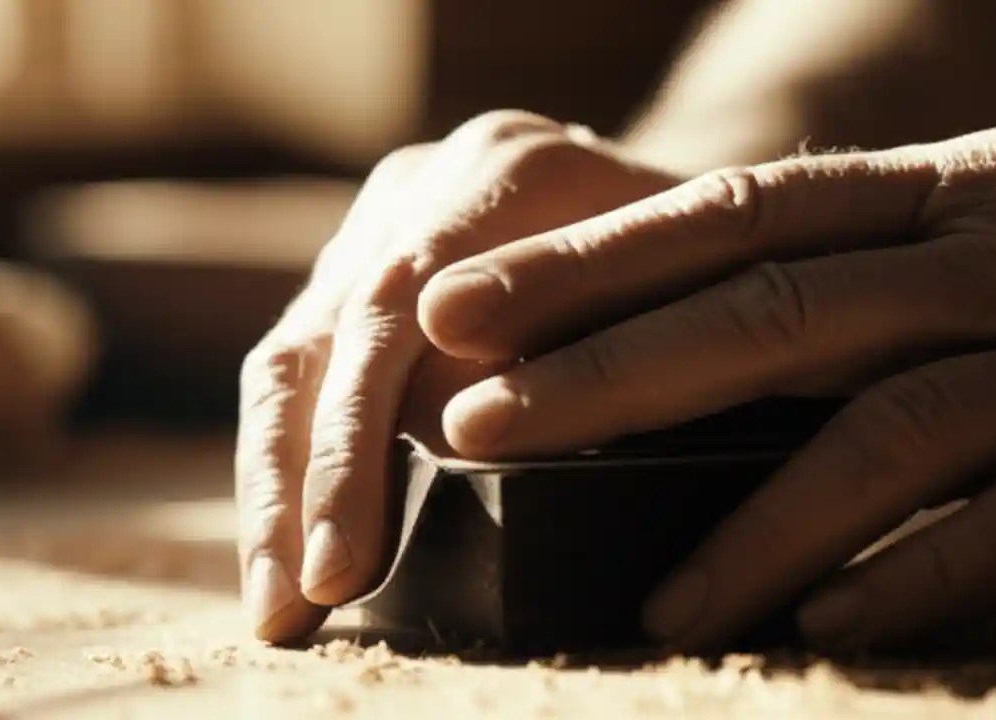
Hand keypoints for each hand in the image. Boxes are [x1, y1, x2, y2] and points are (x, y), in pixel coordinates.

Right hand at [235, 110, 678, 641]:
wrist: (689, 209)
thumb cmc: (719, 271)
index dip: (360, 440)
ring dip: (276, 487)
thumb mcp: (702, 299)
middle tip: (299, 602)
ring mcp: (383, 223)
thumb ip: (609, 361)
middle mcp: (429, 182)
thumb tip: (474, 463)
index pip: (401, 306)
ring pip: (291, 356)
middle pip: (334, 336)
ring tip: (276, 606)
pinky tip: (286, 550)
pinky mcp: (357, 268)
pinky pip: (295, 370)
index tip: (348, 559)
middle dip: (312, 481)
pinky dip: (289, 466)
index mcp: (512, 167)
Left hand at [419, 124, 995, 650]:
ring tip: (655, 602)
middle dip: (613, 367)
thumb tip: (662, 354)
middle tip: (475, 422)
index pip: (733, 216)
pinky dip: (923, 576)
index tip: (458, 311)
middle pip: (776, 305)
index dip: (590, 263)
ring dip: (757, 521)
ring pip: (893, 425)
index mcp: (938, 196)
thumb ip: (842, 291)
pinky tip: (825, 625)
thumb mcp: (966, 259)